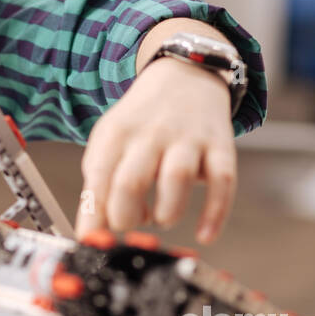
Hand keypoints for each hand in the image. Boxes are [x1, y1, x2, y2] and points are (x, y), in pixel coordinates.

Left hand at [75, 56, 236, 243]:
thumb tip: (91, 231)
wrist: (185, 76)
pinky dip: (215, 213)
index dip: (94, 214)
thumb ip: (99, 183)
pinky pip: (223, 182)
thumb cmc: (142, 124)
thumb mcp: (111, 140)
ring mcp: (188, 139)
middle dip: (126, 217)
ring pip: (177, 178)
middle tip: (129, 225)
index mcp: (117, 133)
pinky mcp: (220, 146)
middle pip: (132, 180)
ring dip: (167, 213)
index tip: (93, 239)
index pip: (99, 177)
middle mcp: (151, 134)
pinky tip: (205, 234)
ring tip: (162, 218)